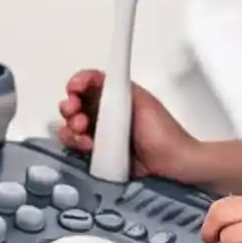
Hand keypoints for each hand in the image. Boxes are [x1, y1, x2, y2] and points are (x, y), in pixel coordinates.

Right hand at [56, 68, 199, 179]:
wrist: (171, 166)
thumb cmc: (162, 132)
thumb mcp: (140, 100)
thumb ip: (117, 87)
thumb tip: (95, 77)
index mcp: (116, 97)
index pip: (89, 83)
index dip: (78, 83)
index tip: (74, 88)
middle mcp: (105, 114)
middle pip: (74, 104)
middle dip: (70, 107)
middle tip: (76, 114)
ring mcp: (100, 136)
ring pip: (70, 126)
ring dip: (70, 128)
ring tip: (84, 133)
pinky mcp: (97, 156)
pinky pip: (76, 147)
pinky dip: (75, 144)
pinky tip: (86, 147)